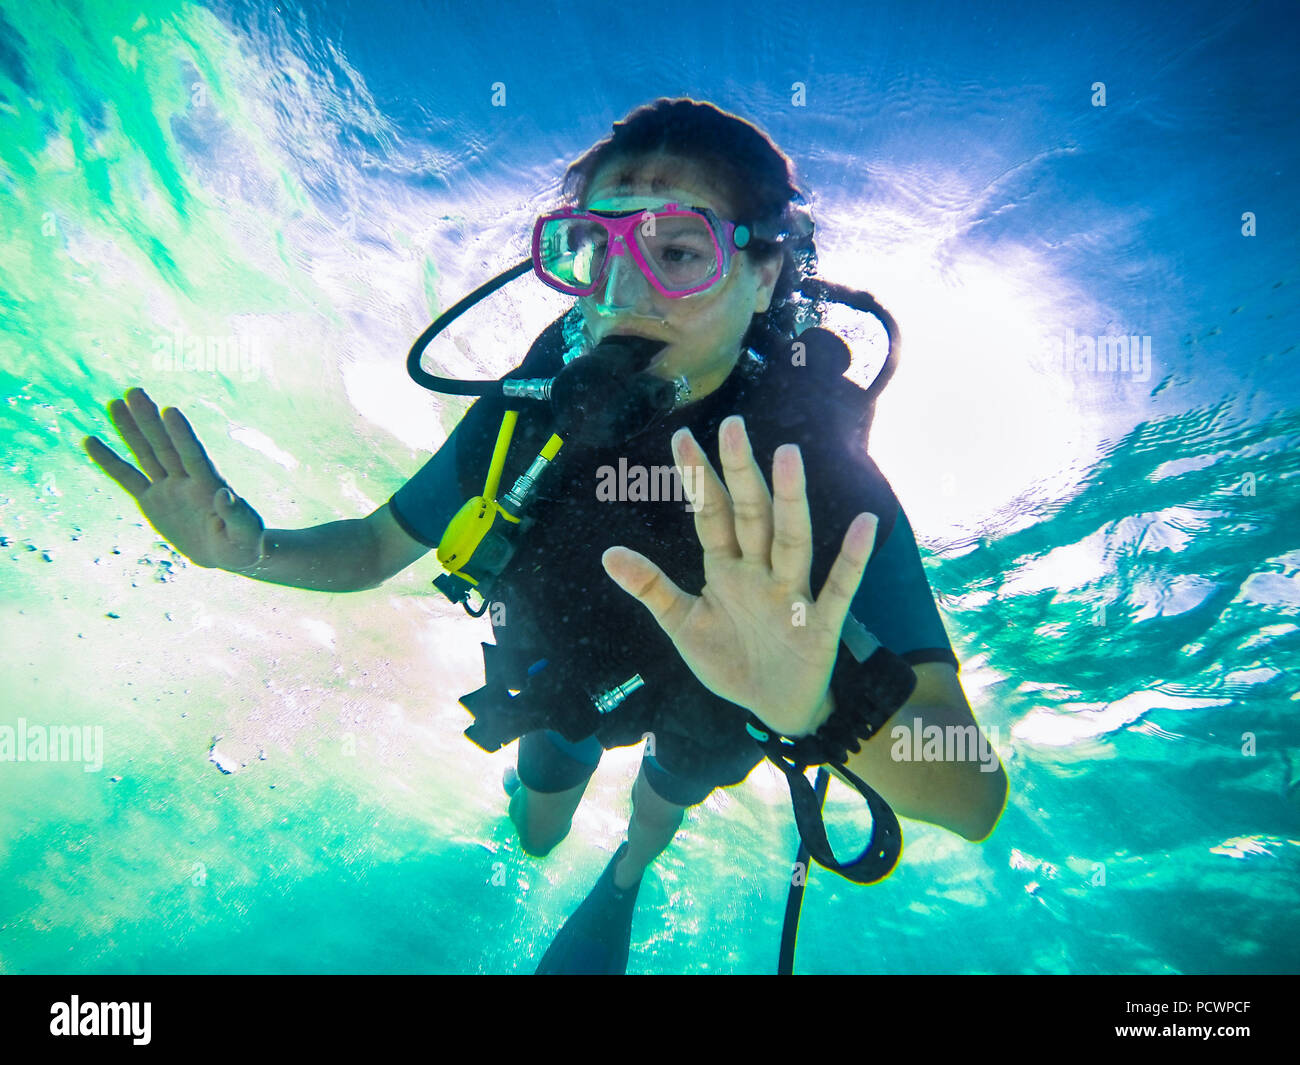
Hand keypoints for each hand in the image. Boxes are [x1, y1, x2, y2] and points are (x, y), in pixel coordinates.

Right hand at [82, 387, 264, 570]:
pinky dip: (109, 461)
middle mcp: (186, 480)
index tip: (169, 411)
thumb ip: (237, 515)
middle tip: (134, 391)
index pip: (193, 456)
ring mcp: (167, 487)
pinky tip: (90, 441)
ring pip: (145, 454)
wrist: (225, 552)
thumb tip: (225, 494)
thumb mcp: (246, 534)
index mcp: (210, 485)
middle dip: (149, 421)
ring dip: (130, 430)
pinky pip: (126, 479)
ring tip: (114, 404)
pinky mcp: (151, 500)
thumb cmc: (243, 543)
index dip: (182, 435)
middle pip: (165, 446)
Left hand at [601, 414, 877, 736]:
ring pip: (792, 541)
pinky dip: (851, 560)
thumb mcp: (683, 625)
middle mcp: (760, 571)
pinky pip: (838, 589)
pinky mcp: (819, 625)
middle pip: (751, 515)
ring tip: (789, 457)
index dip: (698, 479)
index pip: (711, 514)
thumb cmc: (730, 658)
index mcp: (726, 567)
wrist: (773, 707)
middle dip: (742, 473)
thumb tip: (607, 554)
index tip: (682, 436)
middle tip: (733, 426)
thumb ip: (652, 588)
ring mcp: (791, 594)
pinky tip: (864, 525)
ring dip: (791, 501)